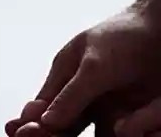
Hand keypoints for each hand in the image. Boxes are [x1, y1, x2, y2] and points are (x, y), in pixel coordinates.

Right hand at [5, 6, 160, 136]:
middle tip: (57, 134)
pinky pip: (126, 133)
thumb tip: (44, 121)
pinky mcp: (135, 118)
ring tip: (111, 127)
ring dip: (96, 134)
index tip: (27, 133)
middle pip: (65, 127)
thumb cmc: (125, 37)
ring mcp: (110, 110)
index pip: (43, 110)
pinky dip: (130, 132)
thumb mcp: (93, 66)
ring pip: (99, 134)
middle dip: (57, 134)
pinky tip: (125, 130)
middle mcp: (85, 98)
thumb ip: (71, 95)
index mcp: (65, 79)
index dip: (34, 124)